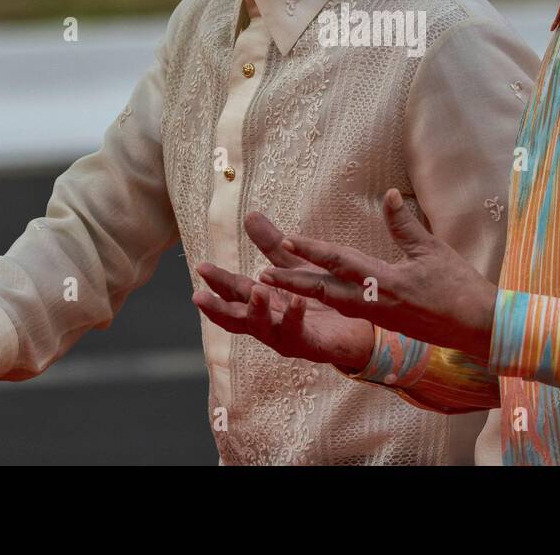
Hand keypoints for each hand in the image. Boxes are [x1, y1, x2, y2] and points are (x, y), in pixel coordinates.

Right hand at [191, 213, 373, 370]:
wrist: (359, 326)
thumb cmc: (321, 297)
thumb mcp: (294, 266)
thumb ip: (272, 244)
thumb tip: (250, 215)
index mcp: (265, 304)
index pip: (235, 292)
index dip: (218, 282)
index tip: (201, 267)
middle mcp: (270, 323)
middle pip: (238, 317)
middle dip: (219, 307)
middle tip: (199, 296)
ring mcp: (287, 337)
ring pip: (264, 329)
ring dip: (257, 311)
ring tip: (257, 290)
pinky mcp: (310, 345)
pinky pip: (299, 333)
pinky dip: (295, 317)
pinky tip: (297, 300)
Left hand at [254, 189, 497, 359]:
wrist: (478, 327)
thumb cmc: (459, 287)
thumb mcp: (432, 250)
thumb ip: (405, 224)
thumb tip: (389, 194)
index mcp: (384, 282)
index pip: (340, 262)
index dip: (312, 251)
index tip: (287, 241)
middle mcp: (374, 302)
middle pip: (324, 290)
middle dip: (293, 281)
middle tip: (262, 274)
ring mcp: (378, 316)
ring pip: (333, 302)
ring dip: (306, 291)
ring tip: (282, 281)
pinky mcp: (384, 323)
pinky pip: (348, 310)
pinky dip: (327, 300)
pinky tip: (317, 294)